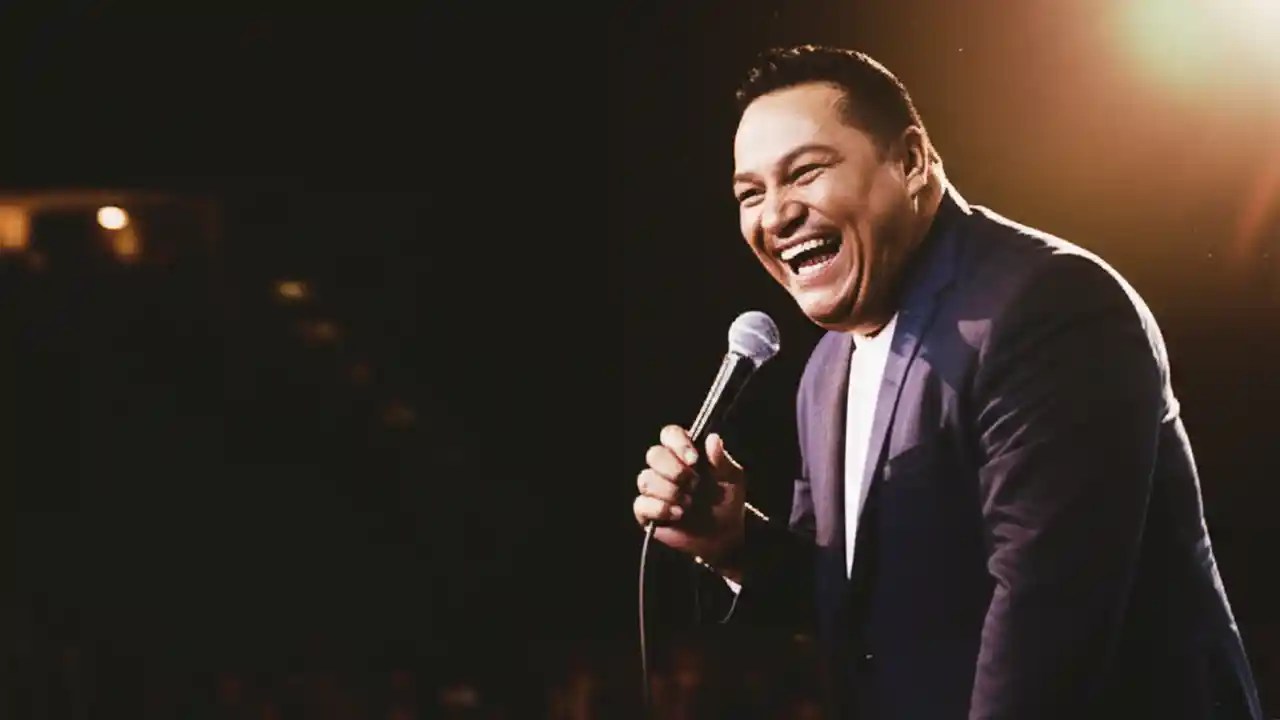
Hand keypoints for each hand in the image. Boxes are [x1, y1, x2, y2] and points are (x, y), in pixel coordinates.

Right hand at [633, 425, 745, 576]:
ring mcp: (654, 489)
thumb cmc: (727, 501)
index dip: (678, 444)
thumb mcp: (732, 479)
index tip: (694, 460)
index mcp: (684, 453)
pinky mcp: (647, 512)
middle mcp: (666, 467)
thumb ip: (721, 459)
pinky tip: (678, 514)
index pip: (669, 434)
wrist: (725, 535)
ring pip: (645, 479)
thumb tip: (712, 439)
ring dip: (670, 492)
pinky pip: (641, 504)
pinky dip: (660, 509)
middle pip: (654, 454)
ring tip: (689, 504)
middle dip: (674, 471)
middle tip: (694, 485)